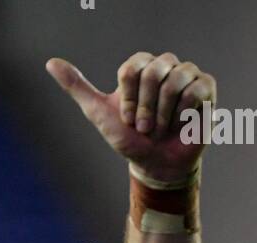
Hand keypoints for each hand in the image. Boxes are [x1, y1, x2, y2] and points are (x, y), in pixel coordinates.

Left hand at [46, 51, 215, 183]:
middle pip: (154, 71)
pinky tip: (181, 125)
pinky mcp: (206, 88)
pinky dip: (184, 113)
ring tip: (162, 128)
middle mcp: (164, 65)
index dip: (129, 99)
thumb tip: (50, 63)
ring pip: (175, 80)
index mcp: (141, 66)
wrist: (155, 166)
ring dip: (164, 114)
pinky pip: (196, 90)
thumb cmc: (130, 140)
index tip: (128, 119)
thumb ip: (77, 87)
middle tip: (146, 127)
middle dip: (146, 107)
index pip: (132, 68)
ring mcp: (187, 74)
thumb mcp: (98, 113)